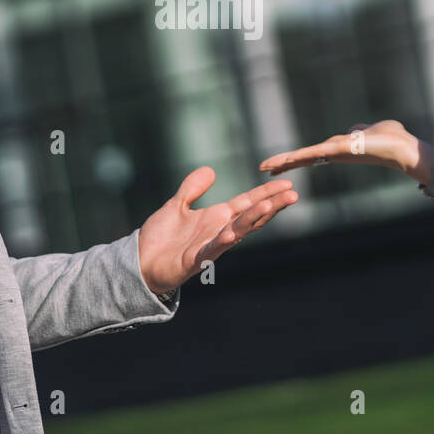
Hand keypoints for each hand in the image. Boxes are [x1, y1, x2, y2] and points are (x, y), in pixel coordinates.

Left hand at [138, 167, 298, 294]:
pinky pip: (211, 250)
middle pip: (250, 217)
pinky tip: (231, 233)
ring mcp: (209, 247)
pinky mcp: (195, 261)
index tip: (288, 184)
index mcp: (217, 218)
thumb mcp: (176, 205)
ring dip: (254, 219)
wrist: (140, 262)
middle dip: (271, 205)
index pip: (248, 203)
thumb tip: (210, 170)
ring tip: (271, 205)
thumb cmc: (160, 238)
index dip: (267, 193)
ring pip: (237, 231)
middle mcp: (219, 231)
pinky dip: (221, 242)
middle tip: (293, 194)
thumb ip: (192, 188)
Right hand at [258, 120, 417, 175]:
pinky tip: (283, 161)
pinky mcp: (339, 151)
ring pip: (305, 157)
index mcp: (341, 148)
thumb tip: (356, 129)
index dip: (297, 157)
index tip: (282, 162)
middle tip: (265, 169)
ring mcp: (336, 153)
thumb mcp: (373, 129)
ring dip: (284, 162)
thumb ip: (361, 129)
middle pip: (304, 158)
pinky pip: (314, 154)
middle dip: (284, 163)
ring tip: (265, 167)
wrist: (405, 148)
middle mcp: (335, 153)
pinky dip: (297, 157)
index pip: (313, 153)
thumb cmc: (394, 139)